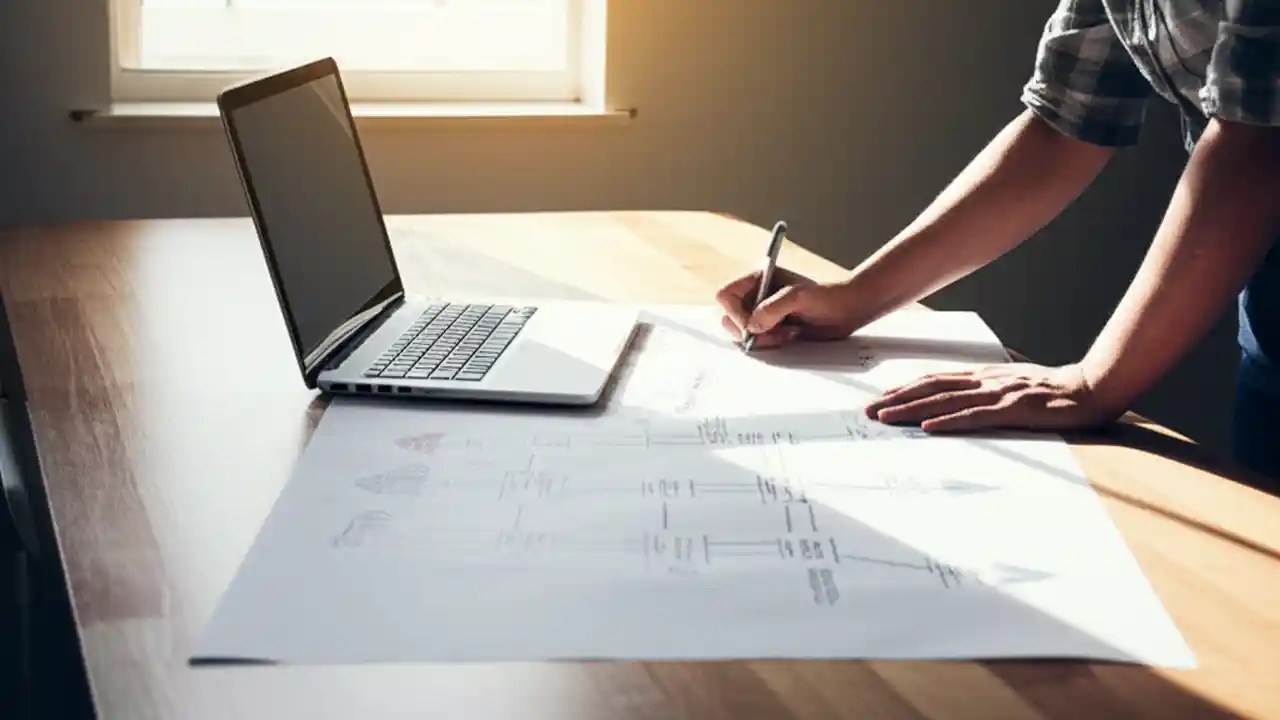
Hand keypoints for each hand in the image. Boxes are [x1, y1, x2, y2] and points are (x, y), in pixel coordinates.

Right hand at [715, 267, 858, 348]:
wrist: (846, 310)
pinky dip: (769, 345)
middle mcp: (755, 297)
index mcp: (758, 280)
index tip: (753, 324)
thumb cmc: (826, 296)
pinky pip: (756, 343)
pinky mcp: (771, 331)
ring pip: (741, 334)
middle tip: (774, 331)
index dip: (734, 312)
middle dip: (749, 330)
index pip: (726, 295)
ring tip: (786, 333)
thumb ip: (773, 308)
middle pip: (729, 318)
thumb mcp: (799, 297)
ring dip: (762, 339)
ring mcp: (762, 315)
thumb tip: (752, 326)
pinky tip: (790, 337)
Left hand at [864, 363, 1120, 432]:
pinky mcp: (1013, 410)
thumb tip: (963, 399)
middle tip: (867, 411)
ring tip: (886, 417)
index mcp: (983, 375)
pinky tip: (928, 427)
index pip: (935, 379)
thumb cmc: (1053, 392)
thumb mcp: (1013, 386)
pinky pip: (975, 417)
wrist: (1091, 388)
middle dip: (896, 398)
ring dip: (911, 410)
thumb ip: (988, 390)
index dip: (905, 387)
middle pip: (931, 387)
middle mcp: (984, 380)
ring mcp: (998, 394)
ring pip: (945, 401)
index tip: (879, 397)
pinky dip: (949, 421)